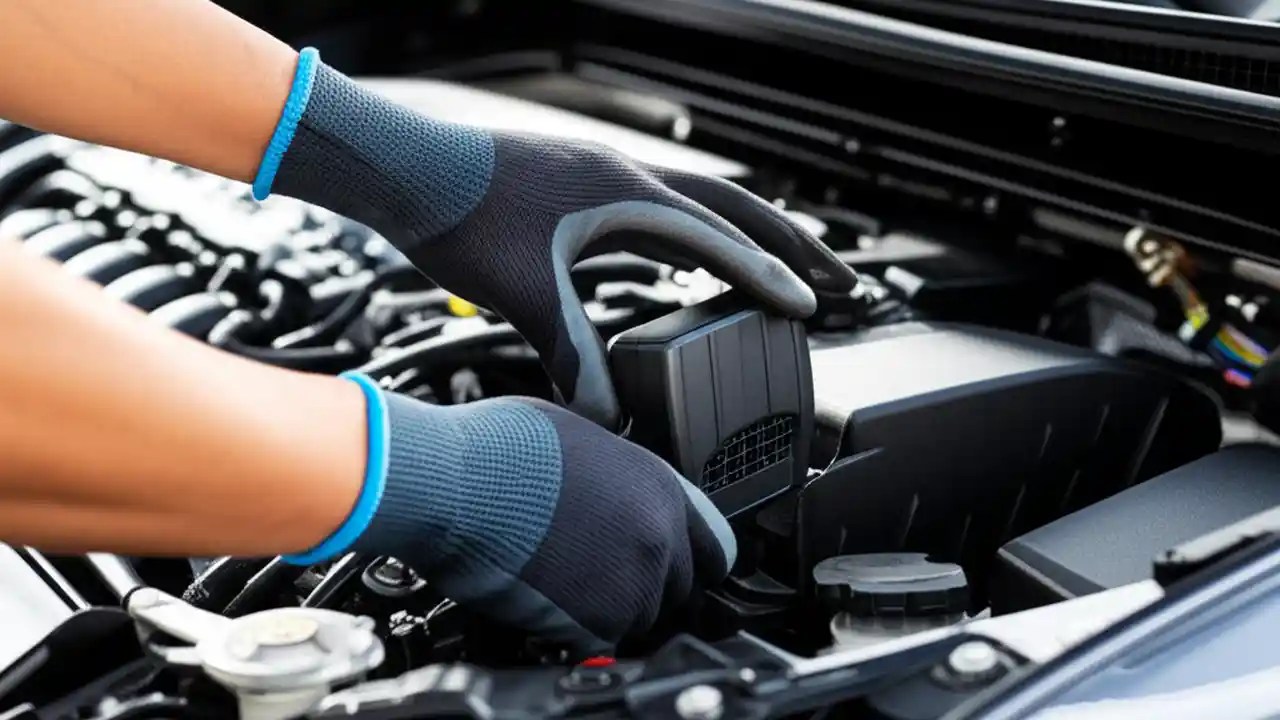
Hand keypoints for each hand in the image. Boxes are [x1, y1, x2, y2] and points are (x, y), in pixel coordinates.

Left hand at [264, 50, 856, 427]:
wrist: (405, 168)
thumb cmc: (459, 216)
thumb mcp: (524, 293)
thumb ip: (572, 353)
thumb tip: (605, 417)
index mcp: (626, 195)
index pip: (719, 239)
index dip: (769, 276)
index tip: (813, 307)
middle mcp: (627, 178)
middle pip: (733, 209)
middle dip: (789, 247)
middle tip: (837, 279)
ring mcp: (607, 178)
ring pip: (702, 205)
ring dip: (748, 237)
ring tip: (785, 270)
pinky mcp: (584, 187)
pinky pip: (664, 211)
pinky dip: (697, 236)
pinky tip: (693, 261)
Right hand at [290, 375, 734, 652]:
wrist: (450, 483)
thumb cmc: (496, 449)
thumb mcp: (580, 437)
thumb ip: (618, 472)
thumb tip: (613, 483)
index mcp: (661, 488)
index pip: (715, 547)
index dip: (691, 562)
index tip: (674, 571)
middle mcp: (659, 536)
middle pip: (682, 591)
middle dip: (650, 590)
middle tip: (605, 582)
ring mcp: (632, 583)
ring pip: (644, 621)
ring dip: (614, 612)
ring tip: (566, 587)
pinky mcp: (596, 624)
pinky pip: (605, 645)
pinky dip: (580, 634)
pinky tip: (549, 603)